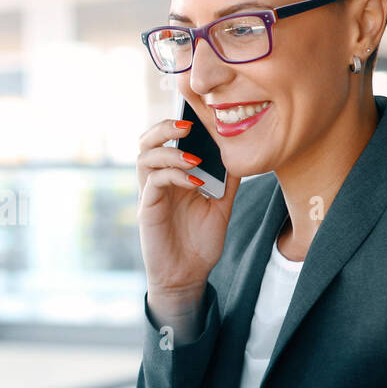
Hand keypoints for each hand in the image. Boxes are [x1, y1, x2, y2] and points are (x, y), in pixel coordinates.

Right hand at [137, 117, 239, 317]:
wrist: (188, 276)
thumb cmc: (199, 243)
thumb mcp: (221, 206)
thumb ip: (227, 181)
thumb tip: (241, 155)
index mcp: (172, 175)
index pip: (167, 140)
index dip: (176, 122)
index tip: (197, 112)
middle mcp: (157, 181)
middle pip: (147, 141)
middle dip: (164, 127)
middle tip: (187, 125)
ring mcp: (150, 194)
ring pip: (144, 156)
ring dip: (170, 151)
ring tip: (194, 157)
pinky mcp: (147, 209)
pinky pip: (154, 182)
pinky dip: (174, 176)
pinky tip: (195, 182)